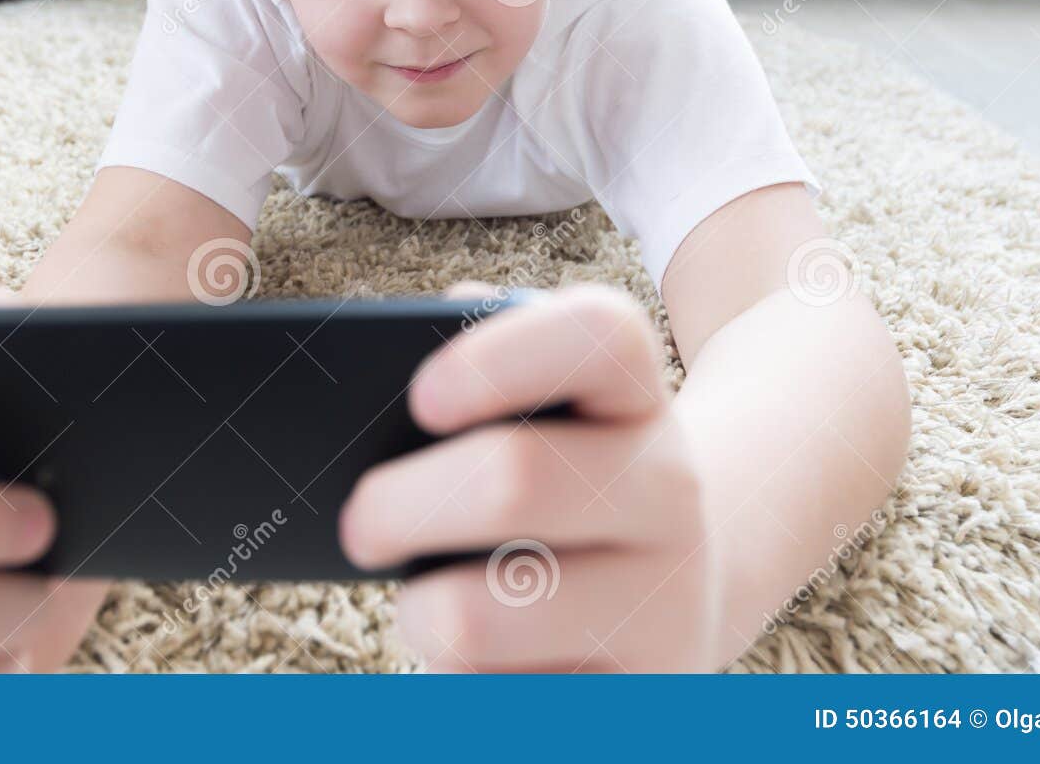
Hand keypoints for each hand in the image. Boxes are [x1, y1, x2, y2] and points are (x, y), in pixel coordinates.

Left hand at [338, 281, 721, 671]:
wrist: (680, 585)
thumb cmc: (561, 476)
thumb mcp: (545, 409)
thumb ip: (475, 365)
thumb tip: (381, 382)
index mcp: (636, 395)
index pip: (601, 336)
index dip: (502, 357)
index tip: (420, 398)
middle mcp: (669, 487)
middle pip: (515, 480)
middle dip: (402, 506)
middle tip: (359, 525)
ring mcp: (667, 600)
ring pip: (485, 614)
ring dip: (423, 614)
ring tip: (418, 608)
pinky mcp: (645, 696)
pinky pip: (508, 702)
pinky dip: (464, 688)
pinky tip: (466, 668)